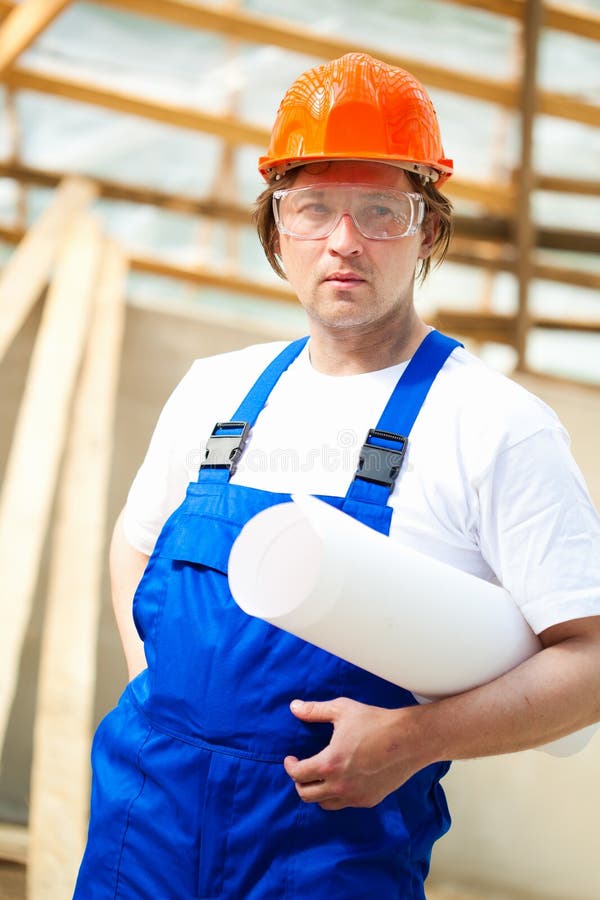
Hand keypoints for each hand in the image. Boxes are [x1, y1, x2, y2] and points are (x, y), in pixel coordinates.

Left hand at [283, 697, 424, 810]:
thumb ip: (315, 710)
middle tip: (302, 769)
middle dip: (299, 782)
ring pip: (325, 804)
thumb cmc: (375, 722)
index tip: (291, 759)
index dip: (290, 767)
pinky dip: (337, 795)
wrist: (409, 739)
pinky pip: (345, 804)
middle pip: (307, 795)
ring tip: (320, 777)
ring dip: (317, 792)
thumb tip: (294, 707)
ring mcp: (355, 796)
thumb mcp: (342, 710)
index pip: (298, 775)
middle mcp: (340, 785)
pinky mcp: (369, 800)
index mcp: (330, 763)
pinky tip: (341, 780)